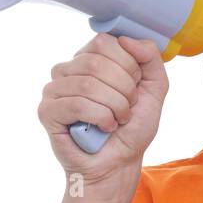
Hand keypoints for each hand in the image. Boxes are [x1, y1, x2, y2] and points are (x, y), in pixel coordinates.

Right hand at [38, 34, 168, 184]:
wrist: (119, 163)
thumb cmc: (132, 127)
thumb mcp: (154, 89)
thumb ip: (150, 58)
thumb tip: (127, 39)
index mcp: (90, 58)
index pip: (106, 42)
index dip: (128, 67)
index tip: (133, 89)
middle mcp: (68, 69)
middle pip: (97, 61)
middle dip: (124, 89)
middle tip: (127, 109)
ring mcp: (54, 89)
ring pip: (87, 83)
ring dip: (114, 107)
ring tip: (117, 120)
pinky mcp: (47, 111)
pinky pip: (76, 104)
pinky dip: (100, 118)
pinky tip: (104, 128)